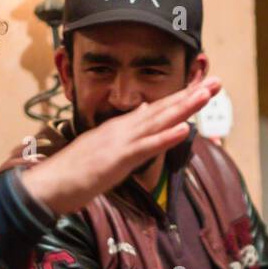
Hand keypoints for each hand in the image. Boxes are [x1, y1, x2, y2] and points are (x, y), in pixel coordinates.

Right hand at [19, 77, 221, 215]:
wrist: (49, 185)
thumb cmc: (75, 172)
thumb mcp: (105, 148)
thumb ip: (125, 132)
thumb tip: (141, 112)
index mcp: (121, 128)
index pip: (157, 110)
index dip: (181, 99)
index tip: (203, 89)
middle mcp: (123, 129)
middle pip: (163, 109)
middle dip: (191, 96)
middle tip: (218, 83)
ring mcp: (121, 142)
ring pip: (159, 121)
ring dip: (184, 108)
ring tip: (206, 94)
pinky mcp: (118, 159)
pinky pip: (146, 147)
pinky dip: (165, 138)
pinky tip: (184, 130)